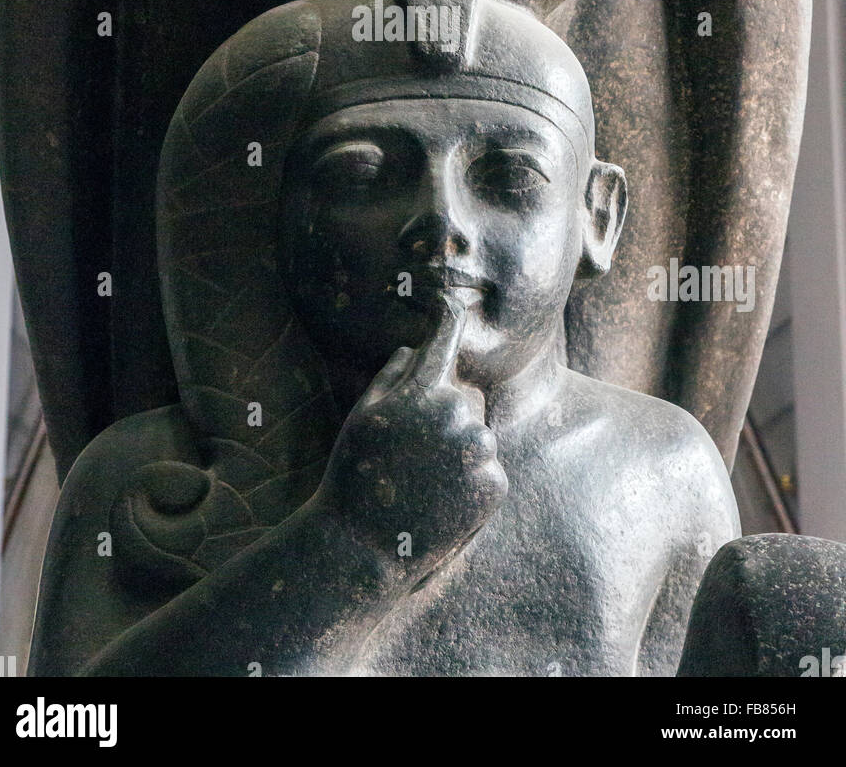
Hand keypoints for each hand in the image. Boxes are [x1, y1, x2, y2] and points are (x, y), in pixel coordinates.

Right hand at [316, 307, 507, 587]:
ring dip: (458, 449)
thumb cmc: (354, 474)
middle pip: (464, 398)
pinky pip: (487, 468)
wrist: (363, 545)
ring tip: (422, 481)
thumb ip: (392, 376)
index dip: (449, 317)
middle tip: (409, 454)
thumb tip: (415, 348)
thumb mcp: (363, 415)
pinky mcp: (495, 485)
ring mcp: (480, 450)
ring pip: (477, 434)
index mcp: (424, 391)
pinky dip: (470, 481)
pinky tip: (439, 501)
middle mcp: (458, 414)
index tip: (450, 303)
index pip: (446, 340)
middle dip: (443, 416)